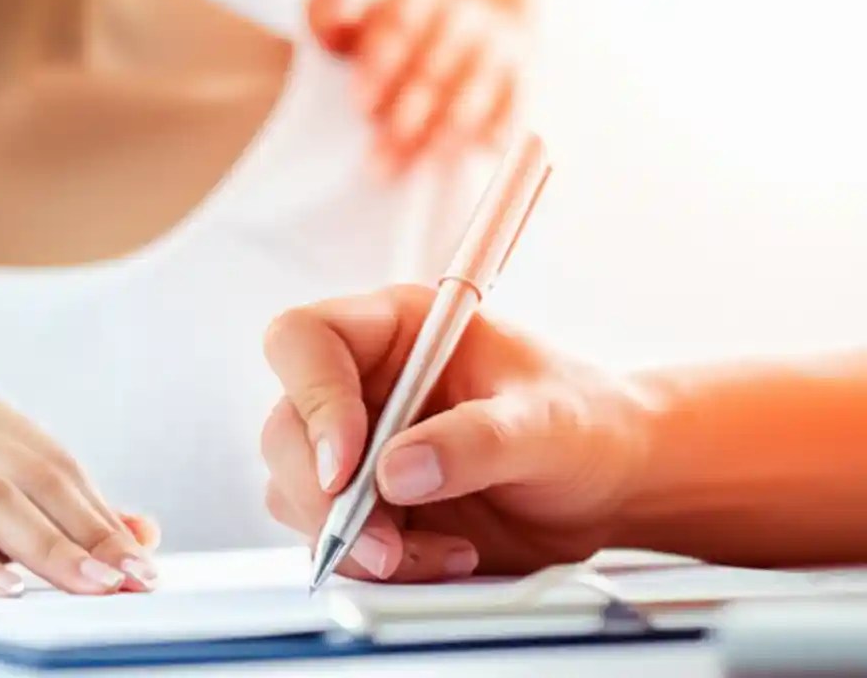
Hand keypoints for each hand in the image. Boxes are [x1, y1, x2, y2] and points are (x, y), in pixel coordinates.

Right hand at [0, 374, 158, 595]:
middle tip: (127, 579)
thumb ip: (45, 515)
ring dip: (46, 549)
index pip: (50, 456)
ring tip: (88, 586)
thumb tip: (141, 534)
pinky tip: (6, 590)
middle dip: (86, 531)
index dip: (100, 509)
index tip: (141, 559)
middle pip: (27, 473)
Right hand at [261, 286, 655, 581]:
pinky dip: (379, 564)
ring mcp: (360, 449)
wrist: (610, 483)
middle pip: (286, 429)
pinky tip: (445, 557)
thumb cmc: (585, 423)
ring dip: (356, 539)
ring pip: (298, 494)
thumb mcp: (546, 422)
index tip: (346, 467)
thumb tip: (396, 472)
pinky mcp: (369, 506)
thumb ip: (475, 440)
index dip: (312, 399)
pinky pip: (336, 541)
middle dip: (324, 496)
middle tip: (382, 540)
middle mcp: (363, 385)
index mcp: (396, 331)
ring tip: (440, 552)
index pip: (305, 341)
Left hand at [307, 0, 523, 177]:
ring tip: (414, 169)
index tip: (359, 104)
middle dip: (405, 117)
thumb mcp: (361, 16)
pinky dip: (496, 134)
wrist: (468, 21)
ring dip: (443, 135)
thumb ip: (332, 14)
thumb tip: (333, 21)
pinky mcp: (522, 80)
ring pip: (473, 95)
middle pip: (434, 68)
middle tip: (375, 160)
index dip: (380, 63)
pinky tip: (474, 158)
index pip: (400, 24)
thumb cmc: (397, 34)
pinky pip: (514, 110)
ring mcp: (496, 48)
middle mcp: (464, 17)